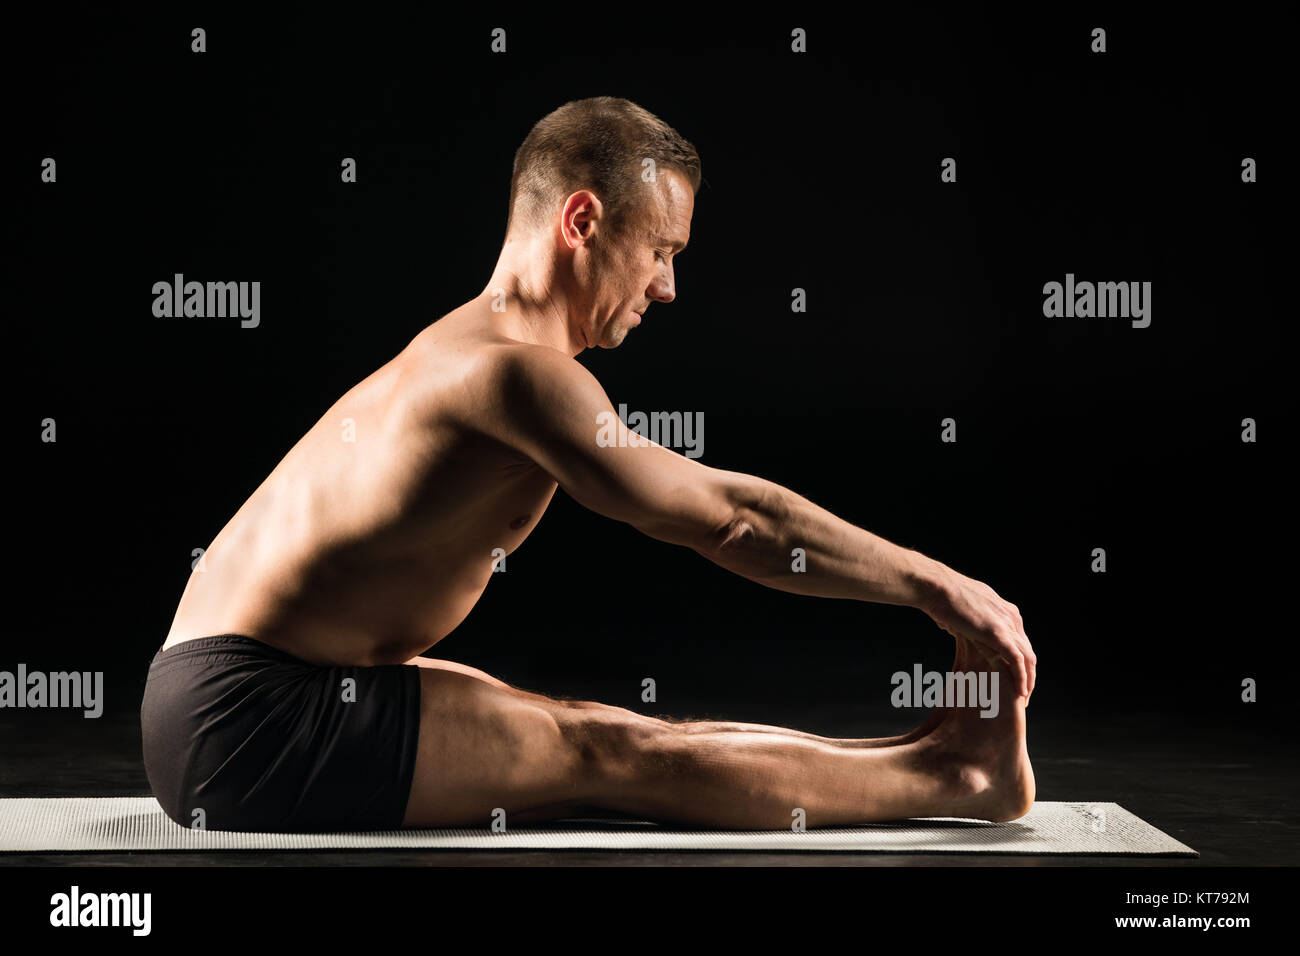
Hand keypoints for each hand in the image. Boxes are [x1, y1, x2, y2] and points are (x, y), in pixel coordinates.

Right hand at [917, 564, 1035, 702]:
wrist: (935, 587)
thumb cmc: (940, 595)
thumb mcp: (959, 607)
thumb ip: (962, 618)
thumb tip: (950, 625)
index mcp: (1004, 609)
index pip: (1019, 640)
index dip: (1019, 660)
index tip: (1013, 676)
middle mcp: (1011, 616)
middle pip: (1028, 650)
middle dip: (1028, 673)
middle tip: (1023, 693)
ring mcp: (1007, 624)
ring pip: (1028, 658)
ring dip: (1028, 680)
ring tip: (1024, 698)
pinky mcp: (999, 633)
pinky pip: (1018, 661)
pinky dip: (1021, 678)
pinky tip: (1020, 692)